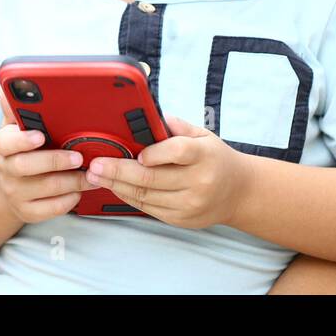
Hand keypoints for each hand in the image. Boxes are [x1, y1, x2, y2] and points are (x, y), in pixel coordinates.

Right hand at [0, 87, 95, 223]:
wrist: (9, 184)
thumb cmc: (21, 149)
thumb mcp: (16, 126)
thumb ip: (15, 107)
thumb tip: (3, 86)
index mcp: (4, 145)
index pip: (5, 142)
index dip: (22, 140)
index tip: (40, 136)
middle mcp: (7, 170)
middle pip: (25, 166)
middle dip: (55, 161)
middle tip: (78, 157)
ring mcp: (16, 193)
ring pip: (44, 189)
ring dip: (71, 181)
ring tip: (91, 173)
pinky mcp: (28, 212)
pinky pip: (50, 209)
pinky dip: (68, 200)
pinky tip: (80, 190)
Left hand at [83, 115, 250, 228]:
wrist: (239, 192)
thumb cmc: (216, 159)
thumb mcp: (204, 135)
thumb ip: (178, 126)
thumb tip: (153, 115)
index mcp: (205, 155)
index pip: (178, 152)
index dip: (156, 153)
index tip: (137, 153)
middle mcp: (198, 182)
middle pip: (153, 178)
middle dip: (119, 171)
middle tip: (96, 165)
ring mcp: (189, 204)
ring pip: (146, 196)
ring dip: (116, 186)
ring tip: (96, 176)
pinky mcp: (181, 219)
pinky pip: (148, 209)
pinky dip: (128, 197)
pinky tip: (114, 187)